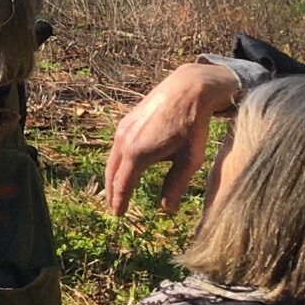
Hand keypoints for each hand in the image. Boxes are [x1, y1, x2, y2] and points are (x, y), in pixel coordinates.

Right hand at [103, 61, 243, 216]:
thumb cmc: (193, 125)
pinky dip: (118, 161)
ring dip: (113, 176)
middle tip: (115, 207)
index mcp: (137, 154)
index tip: (119, 215)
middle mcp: (124, 141)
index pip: (122, 185)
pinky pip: (117, 146)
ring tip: (117, 189)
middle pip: (111, 173)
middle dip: (112, 192)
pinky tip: (126, 165)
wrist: (188, 88)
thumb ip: (176, 186)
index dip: (120, 202)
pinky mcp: (127, 121)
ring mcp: (122, 129)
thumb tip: (167, 210)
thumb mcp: (190, 160)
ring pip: (112, 159)